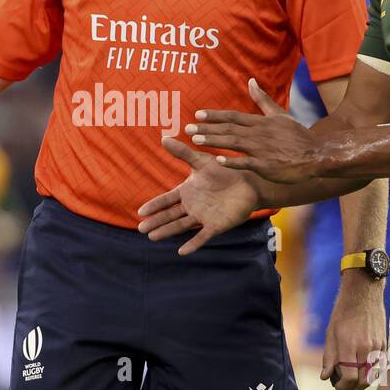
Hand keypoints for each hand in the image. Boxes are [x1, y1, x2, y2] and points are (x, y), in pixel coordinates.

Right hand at [137, 135, 262, 254]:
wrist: (249, 183)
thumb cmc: (224, 171)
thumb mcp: (201, 161)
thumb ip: (183, 152)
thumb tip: (163, 138)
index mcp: (187, 191)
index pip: (166, 200)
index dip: (154, 206)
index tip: (140, 212)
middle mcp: (192, 206)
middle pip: (170, 215)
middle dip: (156, 221)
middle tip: (141, 228)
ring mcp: (203, 217)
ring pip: (181, 226)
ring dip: (167, 231)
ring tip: (152, 237)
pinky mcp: (216, 225)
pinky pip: (202, 236)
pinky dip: (193, 243)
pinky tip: (182, 251)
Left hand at [186, 78, 325, 183]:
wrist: (316, 155)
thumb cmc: (296, 136)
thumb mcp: (279, 115)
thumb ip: (263, 100)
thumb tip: (250, 81)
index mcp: (261, 122)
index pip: (233, 116)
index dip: (214, 116)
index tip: (197, 115)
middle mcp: (259, 134)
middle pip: (229, 129)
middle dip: (207, 128)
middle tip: (187, 128)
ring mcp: (262, 150)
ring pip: (234, 143)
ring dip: (214, 141)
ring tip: (196, 140)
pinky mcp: (266, 166)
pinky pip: (246, 162)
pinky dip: (232, 160)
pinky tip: (217, 160)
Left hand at [321, 275, 387, 389]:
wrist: (363, 296)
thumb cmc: (343, 314)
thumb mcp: (330, 334)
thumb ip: (329, 357)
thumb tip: (325, 377)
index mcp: (349, 345)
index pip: (349, 376)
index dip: (343, 386)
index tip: (337, 387)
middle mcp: (365, 348)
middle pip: (362, 380)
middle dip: (352, 389)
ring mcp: (377, 347)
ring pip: (372, 375)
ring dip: (362, 383)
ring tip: (353, 383)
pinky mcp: (384, 345)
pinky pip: (379, 366)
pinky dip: (371, 373)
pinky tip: (363, 372)